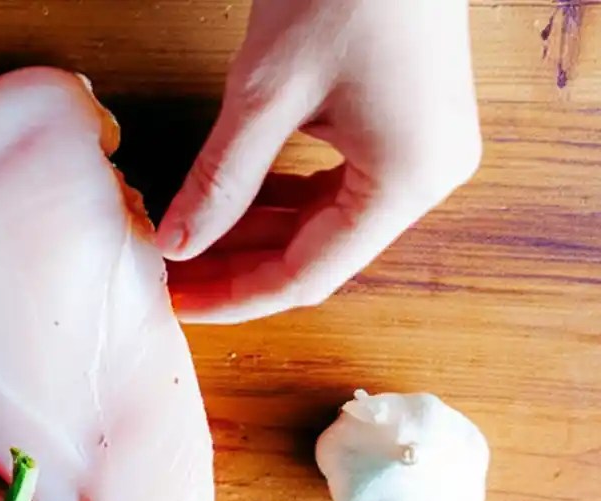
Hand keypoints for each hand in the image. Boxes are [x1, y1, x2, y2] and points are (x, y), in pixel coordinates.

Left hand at [156, 0, 481, 323]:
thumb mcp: (265, 95)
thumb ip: (221, 180)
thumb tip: (178, 243)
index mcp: (408, 181)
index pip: (309, 274)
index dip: (237, 296)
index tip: (179, 305)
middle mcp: (426, 177)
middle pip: (319, 253)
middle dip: (240, 266)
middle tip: (173, 277)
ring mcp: (422, 150)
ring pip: (327, 222)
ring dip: (258, 234)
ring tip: (191, 244)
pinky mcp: (406, 124)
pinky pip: (338, 184)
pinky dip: (283, 198)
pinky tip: (233, 204)